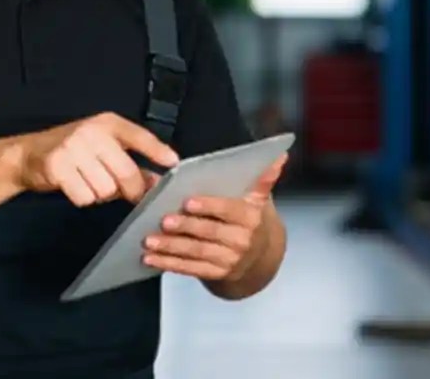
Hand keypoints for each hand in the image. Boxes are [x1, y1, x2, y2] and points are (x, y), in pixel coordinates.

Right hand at [17, 112, 179, 206]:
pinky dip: (82, 198)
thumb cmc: (71, 152)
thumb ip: (129, 162)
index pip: (138, 136)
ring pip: (106, 189)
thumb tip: (156, 181)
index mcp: (106, 123)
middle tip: (125, 194)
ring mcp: (73, 148)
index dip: (156, 150)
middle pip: (126, 173)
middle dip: (130, 190)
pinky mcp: (57, 167)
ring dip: (100, 194)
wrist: (27, 154)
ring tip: (88, 181)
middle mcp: (91, 132)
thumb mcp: (101, 148)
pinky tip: (73, 186)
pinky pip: (85, 197)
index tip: (173, 162)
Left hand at [141, 154, 286, 280]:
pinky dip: (168, 264)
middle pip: (209, 232)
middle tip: (163, 221)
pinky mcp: (215, 274)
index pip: (228, 210)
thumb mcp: (257, 197)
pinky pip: (189, 269)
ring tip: (149, 240)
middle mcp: (241, 241)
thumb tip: (279, 155)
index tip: (187, 202)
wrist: (259, 256)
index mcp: (250, 217)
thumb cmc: (249, 218)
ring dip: (171, 247)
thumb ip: (262, 177)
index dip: (208, 206)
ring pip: (196, 252)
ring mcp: (228, 260)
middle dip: (185, 227)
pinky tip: (150, 258)